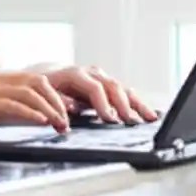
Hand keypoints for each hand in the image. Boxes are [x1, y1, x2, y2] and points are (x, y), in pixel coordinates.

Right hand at [0, 70, 71, 140]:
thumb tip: (19, 116)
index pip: (34, 79)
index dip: (54, 94)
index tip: (68, 111)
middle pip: (38, 81)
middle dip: (58, 101)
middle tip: (69, 120)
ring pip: (30, 91)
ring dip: (51, 109)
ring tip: (61, 126)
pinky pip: (13, 104)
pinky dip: (31, 113)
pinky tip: (42, 123)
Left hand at [39, 65, 158, 124]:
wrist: (47, 76)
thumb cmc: (46, 88)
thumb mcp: (46, 94)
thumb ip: (59, 101)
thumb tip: (73, 108)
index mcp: (76, 74)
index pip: (94, 87)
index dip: (103, 104)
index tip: (110, 119)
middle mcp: (92, 74)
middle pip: (113, 86)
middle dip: (123, 105)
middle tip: (130, 121)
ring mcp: (102, 78)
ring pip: (123, 89)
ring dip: (136, 104)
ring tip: (149, 118)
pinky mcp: (108, 86)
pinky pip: (125, 94)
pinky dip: (137, 104)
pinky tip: (148, 115)